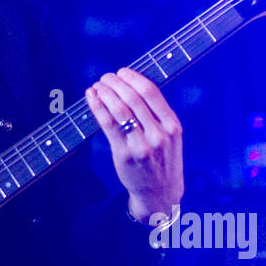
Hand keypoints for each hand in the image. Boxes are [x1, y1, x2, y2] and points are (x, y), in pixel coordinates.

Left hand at [85, 68, 183, 222]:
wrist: (160, 193)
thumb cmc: (162, 159)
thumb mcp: (171, 136)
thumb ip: (157, 114)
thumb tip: (132, 85)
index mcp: (173, 126)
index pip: (151, 92)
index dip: (133, 78)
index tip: (122, 72)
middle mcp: (159, 135)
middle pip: (133, 98)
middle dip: (116, 83)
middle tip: (105, 77)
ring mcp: (142, 146)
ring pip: (120, 110)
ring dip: (105, 92)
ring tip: (97, 86)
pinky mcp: (124, 155)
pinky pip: (108, 125)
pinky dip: (97, 107)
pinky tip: (92, 98)